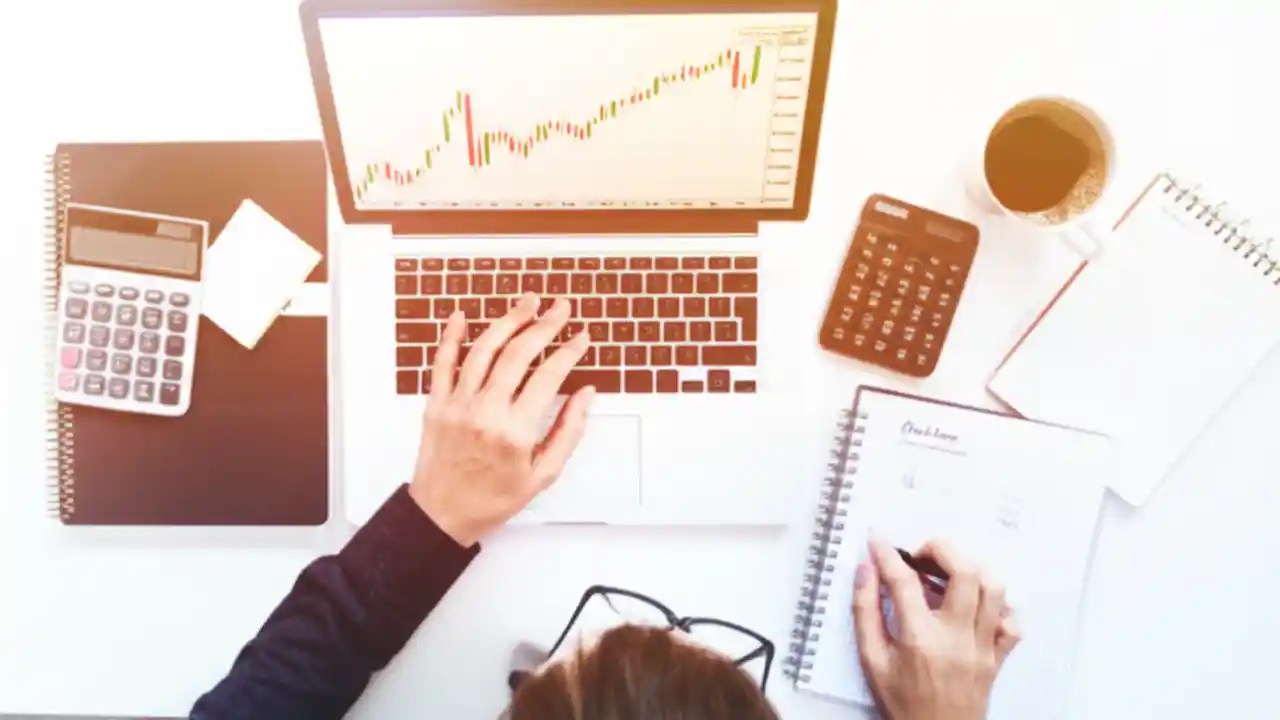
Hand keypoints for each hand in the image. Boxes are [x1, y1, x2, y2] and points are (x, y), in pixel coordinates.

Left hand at [408, 294, 593, 546]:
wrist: (442, 515)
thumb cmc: (492, 498)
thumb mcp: (542, 475)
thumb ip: (567, 432)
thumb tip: (585, 395)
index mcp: (515, 432)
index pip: (548, 376)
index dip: (568, 351)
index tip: (580, 338)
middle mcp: (485, 412)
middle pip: (518, 354)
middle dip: (543, 325)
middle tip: (559, 308)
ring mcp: (457, 405)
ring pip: (483, 350)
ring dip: (507, 321)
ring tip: (527, 302)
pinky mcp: (436, 405)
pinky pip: (441, 363)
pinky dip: (451, 336)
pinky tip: (463, 317)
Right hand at [852, 537, 1020, 719]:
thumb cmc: (902, 704)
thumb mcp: (872, 662)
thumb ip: (865, 613)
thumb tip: (865, 570)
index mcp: (920, 639)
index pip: (905, 582)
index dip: (887, 554)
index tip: (877, 540)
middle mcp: (956, 638)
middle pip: (965, 572)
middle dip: (941, 549)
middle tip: (920, 554)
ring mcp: (983, 646)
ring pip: (994, 589)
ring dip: (970, 569)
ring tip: (946, 573)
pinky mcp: (998, 656)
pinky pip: (1011, 621)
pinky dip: (995, 604)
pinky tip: (972, 605)